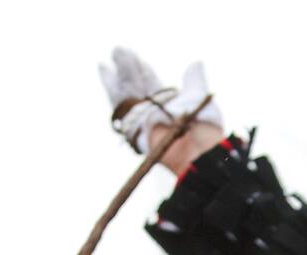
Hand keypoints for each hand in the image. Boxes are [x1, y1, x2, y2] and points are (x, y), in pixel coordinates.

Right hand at [98, 48, 224, 174]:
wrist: (196, 153)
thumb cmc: (203, 129)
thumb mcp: (200, 99)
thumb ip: (194, 81)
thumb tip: (197, 63)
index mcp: (172, 106)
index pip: (154, 84)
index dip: (145, 71)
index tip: (138, 57)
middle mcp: (156, 112)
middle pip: (138, 85)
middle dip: (129, 67)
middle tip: (119, 50)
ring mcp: (144, 118)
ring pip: (128, 90)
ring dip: (120, 71)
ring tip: (114, 52)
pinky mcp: (134, 123)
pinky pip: (119, 102)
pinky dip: (110, 85)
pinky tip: (103, 67)